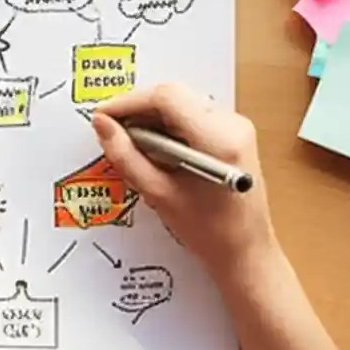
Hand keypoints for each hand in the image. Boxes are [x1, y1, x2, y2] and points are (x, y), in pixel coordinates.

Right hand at [91, 83, 276, 274]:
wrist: (246, 252)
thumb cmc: (210, 232)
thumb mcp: (159, 193)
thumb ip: (126, 155)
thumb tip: (103, 125)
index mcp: (218, 139)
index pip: (166, 97)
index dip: (129, 102)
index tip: (104, 116)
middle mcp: (232, 124)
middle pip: (174, 97)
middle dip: (139, 110)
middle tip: (112, 131)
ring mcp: (236, 127)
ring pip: (182, 104)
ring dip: (153, 119)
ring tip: (132, 145)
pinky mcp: (233, 134)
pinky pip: (193, 116)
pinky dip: (169, 127)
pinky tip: (155, 149)